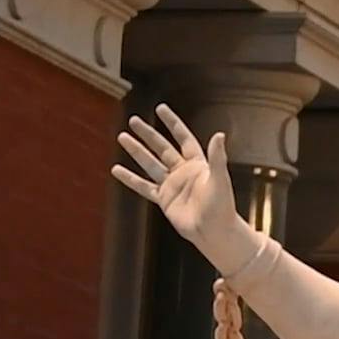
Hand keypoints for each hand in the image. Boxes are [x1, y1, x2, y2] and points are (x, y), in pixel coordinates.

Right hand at [112, 106, 256, 268]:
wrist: (213, 231)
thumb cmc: (222, 205)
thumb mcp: (220, 179)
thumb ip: (217, 157)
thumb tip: (220, 134)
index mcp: (198, 163)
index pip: (183, 137)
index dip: (172, 123)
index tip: (160, 108)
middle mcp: (182, 171)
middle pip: (162, 147)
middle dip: (148, 134)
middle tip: (133, 120)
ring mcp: (171, 184)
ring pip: (150, 164)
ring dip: (136, 151)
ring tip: (122, 137)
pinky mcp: (163, 199)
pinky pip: (143, 186)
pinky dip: (130, 179)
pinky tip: (116, 169)